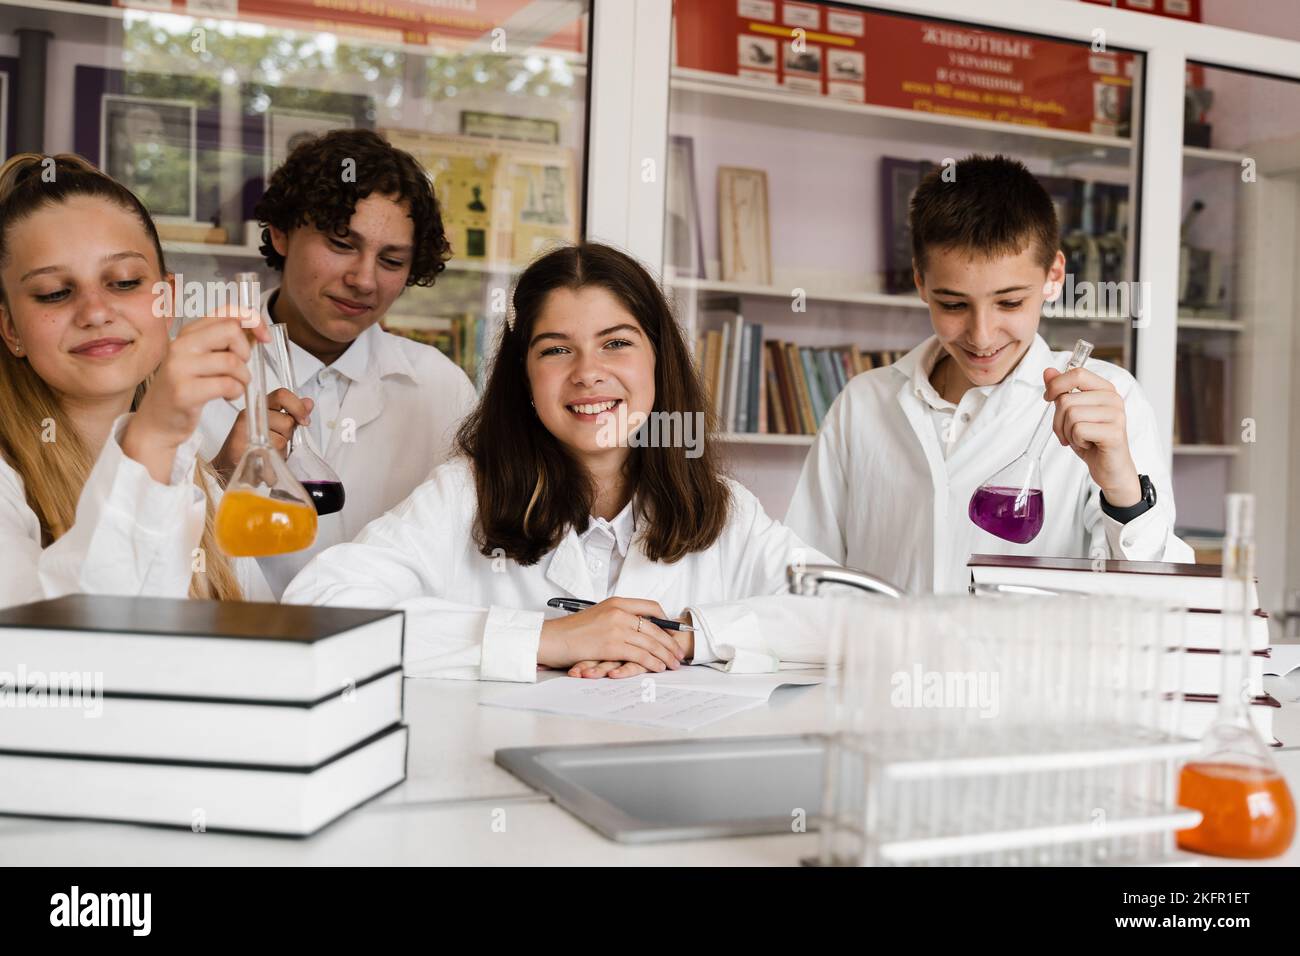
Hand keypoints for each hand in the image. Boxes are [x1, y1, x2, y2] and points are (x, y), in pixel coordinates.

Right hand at [122, 314, 270, 483]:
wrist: (157, 422)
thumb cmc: (185, 389)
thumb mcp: (202, 359)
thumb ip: (224, 343)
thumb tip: (257, 330)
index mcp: (188, 334)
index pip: (226, 311)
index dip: (252, 320)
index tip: (264, 336)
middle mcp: (181, 345)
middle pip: (231, 331)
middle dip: (246, 351)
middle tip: (240, 368)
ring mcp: (179, 368)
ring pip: (232, 361)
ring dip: (243, 377)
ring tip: (235, 386)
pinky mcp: (184, 391)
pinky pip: (227, 384)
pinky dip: (236, 391)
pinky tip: (228, 395)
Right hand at [212, 388, 313, 480]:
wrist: (229, 465)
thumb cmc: (253, 444)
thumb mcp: (275, 425)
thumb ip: (292, 413)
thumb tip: (309, 402)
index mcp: (260, 405)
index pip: (282, 395)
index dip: (298, 406)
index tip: (304, 420)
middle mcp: (251, 414)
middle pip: (287, 421)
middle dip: (288, 435)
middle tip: (275, 440)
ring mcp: (246, 431)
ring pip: (282, 440)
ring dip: (281, 450)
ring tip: (267, 451)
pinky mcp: (245, 448)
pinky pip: (272, 455)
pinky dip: (274, 460)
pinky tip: (264, 459)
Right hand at [568, 614, 693, 678]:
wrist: (552, 638)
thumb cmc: (571, 631)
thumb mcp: (598, 615)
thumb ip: (618, 618)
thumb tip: (636, 628)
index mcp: (617, 602)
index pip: (651, 607)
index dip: (666, 620)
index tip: (673, 632)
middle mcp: (619, 612)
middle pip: (655, 627)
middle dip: (671, 642)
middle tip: (679, 653)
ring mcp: (616, 628)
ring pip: (651, 642)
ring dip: (665, 655)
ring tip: (674, 663)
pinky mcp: (611, 645)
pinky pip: (640, 654)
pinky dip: (653, 662)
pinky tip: (659, 668)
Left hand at [1043, 366, 1140, 506]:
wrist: (1111, 469)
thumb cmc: (1091, 440)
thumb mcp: (1072, 413)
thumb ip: (1062, 391)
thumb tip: (1048, 372)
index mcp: (1105, 389)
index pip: (1077, 373)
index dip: (1056, 385)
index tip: (1048, 398)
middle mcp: (1113, 398)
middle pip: (1067, 399)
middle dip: (1058, 419)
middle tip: (1067, 432)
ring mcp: (1116, 415)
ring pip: (1071, 414)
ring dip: (1067, 431)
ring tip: (1079, 439)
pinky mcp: (1114, 432)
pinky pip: (1078, 430)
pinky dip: (1076, 441)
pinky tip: (1088, 445)